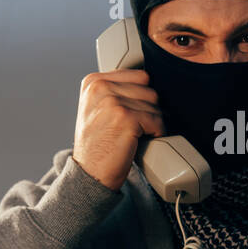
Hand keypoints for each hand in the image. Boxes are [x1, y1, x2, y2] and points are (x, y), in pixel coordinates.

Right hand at [72, 69, 164, 190]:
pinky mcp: (126, 117)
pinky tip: (140, 140)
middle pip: (149, 88)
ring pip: (155, 104)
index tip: (134, 112)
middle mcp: (101, 87)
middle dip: (148, 109)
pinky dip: (155, 132)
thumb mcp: (97, 107)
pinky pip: (157, 120)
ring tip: (136, 134)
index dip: (142, 96)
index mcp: (94, 81)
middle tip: (136, 126)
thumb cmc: (98, 143)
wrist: (90, 173)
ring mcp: (112, 101)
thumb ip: (116, 89)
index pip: (139, 75)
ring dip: (152, 122)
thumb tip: (148, 81)